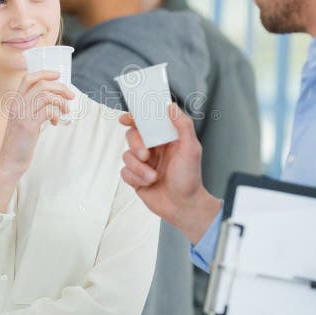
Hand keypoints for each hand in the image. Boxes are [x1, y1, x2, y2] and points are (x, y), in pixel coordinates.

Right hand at [0, 71, 73, 210]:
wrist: (10, 160)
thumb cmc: (20, 141)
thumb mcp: (23, 119)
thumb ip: (33, 107)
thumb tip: (55, 98)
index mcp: (15, 101)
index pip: (28, 78)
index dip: (44, 73)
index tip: (58, 75)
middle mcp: (17, 105)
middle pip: (41, 85)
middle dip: (60, 88)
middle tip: (70, 96)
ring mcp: (22, 115)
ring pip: (46, 96)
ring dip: (61, 102)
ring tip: (65, 111)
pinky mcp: (28, 126)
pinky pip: (48, 111)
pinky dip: (56, 115)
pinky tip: (56, 123)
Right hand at [119, 103, 221, 243]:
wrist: (183, 207)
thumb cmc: (190, 179)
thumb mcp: (191, 149)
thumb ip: (183, 126)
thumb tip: (171, 107)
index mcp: (166, 139)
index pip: (147, 122)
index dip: (135, 117)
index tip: (127, 118)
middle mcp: (153, 149)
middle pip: (132, 136)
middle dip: (136, 145)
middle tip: (146, 155)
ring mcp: (143, 163)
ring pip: (127, 155)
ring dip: (139, 168)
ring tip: (152, 177)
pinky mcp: (136, 177)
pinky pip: (124, 172)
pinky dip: (135, 178)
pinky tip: (147, 183)